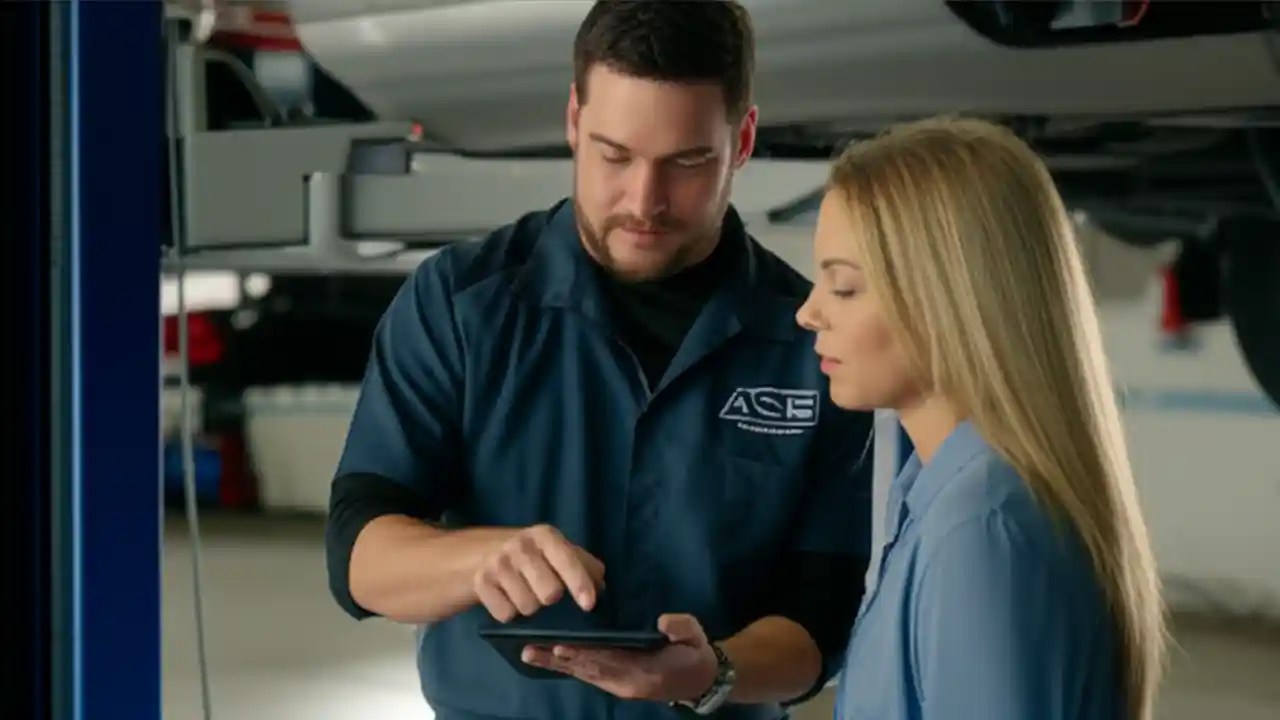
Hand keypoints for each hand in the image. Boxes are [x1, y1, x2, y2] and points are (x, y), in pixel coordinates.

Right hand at [473, 524, 605, 621]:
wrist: (483, 552)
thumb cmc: (534, 556)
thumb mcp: (559, 551)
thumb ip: (585, 566)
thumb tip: (600, 587)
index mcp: (546, 536)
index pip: (567, 560)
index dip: (580, 583)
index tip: (588, 604)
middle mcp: (521, 545)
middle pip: (549, 593)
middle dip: (551, 599)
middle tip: (546, 594)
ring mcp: (498, 563)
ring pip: (528, 607)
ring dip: (530, 609)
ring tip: (526, 594)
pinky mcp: (481, 582)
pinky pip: (506, 615)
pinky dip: (510, 614)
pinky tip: (508, 599)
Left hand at [522, 614, 718, 703]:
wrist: (701, 681)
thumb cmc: (695, 654)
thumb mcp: (696, 636)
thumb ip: (681, 628)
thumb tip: (662, 621)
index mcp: (645, 673)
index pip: (609, 660)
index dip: (584, 653)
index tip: (559, 645)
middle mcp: (626, 684)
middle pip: (588, 669)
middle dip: (559, 659)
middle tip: (529, 648)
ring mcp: (620, 687)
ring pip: (584, 674)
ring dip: (556, 665)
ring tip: (529, 653)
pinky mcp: (616, 685)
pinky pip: (588, 676)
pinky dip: (568, 667)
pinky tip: (550, 658)